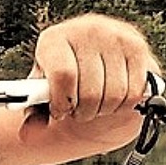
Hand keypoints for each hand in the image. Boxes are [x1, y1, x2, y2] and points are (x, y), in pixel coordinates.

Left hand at [29, 13, 158, 151]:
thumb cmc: (61, 76)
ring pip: (115, 94)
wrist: (89, 53)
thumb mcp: (43, 89)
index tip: (60, 111)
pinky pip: (134, 92)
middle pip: (91, 91)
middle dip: (83, 112)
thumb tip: (27, 133)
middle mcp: (86, 30)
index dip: (62, 103)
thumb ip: (34, 112)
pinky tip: (112, 99)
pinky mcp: (137, 47)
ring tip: (94, 104)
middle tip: (78, 110)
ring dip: (103, 110)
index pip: (63, 75)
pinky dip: (123, 105)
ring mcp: (115, 36)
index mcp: (54, 39)